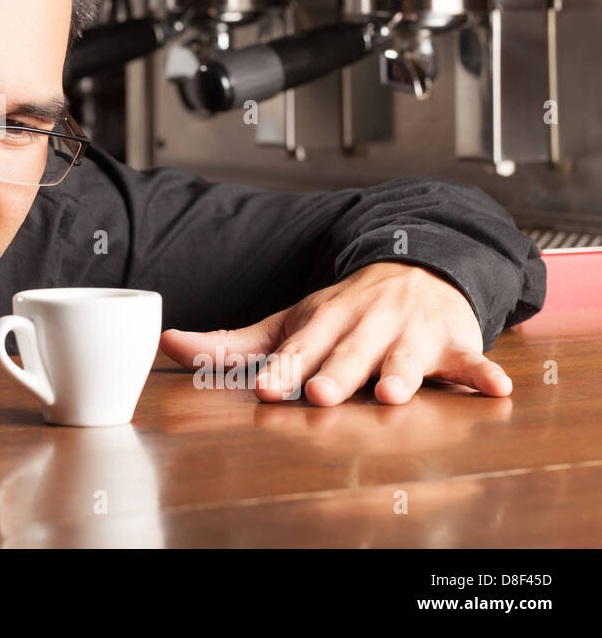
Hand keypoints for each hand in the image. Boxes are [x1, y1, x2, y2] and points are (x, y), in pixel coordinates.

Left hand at [158, 262, 513, 405]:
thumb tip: (168, 343)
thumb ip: (231, 343)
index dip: (282, 368)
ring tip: (393, 393)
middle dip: (336, 373)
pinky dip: (483, 372)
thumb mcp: (289, 322)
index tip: (266, 388)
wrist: (415, 269)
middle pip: (348, 353)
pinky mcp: (453, 343)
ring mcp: (410, 332)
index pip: (298, 348)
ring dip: (401, 372)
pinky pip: (472, 360)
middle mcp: (365, 324)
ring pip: (405, 355)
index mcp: (322, 321)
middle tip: (320, 394)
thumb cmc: (343, 311)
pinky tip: (496, 388)